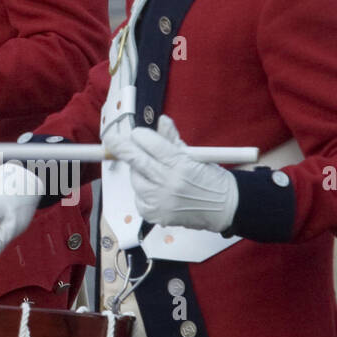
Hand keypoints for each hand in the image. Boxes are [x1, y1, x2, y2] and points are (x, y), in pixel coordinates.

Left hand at [112, 115, 238, 232]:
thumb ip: (173, 139)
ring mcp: (161, 202)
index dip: (141, 136)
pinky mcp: (155, 215)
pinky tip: (156, 189)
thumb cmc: (210, 180)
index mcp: (181, 165)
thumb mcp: (195, 156)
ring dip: (139, 172)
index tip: (137, 133)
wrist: (225, 209)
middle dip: (121, 148)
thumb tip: (161, 120)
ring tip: (154, 172)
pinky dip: (142, 191)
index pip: (151, 144)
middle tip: (112, 140)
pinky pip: (138, 197)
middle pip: (136, 161)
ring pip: (135, 179)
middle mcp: (169, 184)